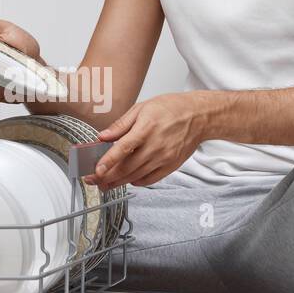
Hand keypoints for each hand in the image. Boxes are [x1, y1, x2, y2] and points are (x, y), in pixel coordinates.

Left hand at [85, 92, 214, 188]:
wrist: (199, 116)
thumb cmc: (171, 108)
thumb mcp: (142, 108)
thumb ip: (121, 124)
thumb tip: (103, 136)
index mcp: (146, 128)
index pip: (122, 149)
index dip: (108, 162)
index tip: (96, 171)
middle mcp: (155, 146)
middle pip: (127, 167)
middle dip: (107, 177)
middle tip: (94, 181)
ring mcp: (164, 158)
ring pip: (137, 176)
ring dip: (119, 182)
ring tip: (106, 184)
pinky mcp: (171, 166)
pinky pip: (151, 179)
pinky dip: (137, 182)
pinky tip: (129, 180)